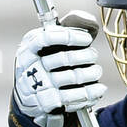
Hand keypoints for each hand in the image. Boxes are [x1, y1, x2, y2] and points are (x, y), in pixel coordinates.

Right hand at [9, 10, 105, 126]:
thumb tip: (89, 23)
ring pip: (73, 77)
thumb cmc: (45, 68)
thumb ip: (69, 31)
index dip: (71, 37)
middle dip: (86, 56)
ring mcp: (37, 86)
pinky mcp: (46, 103)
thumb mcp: (49, 48)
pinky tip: (98, 89)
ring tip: (96, 73)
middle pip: (65, 58)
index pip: (48, 37)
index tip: (86, 39)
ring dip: (92, 74)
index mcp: (28, 47)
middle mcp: (29, 66)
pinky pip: (74, 97)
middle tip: (92, 57)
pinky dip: (90, 93)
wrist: (30, 103)